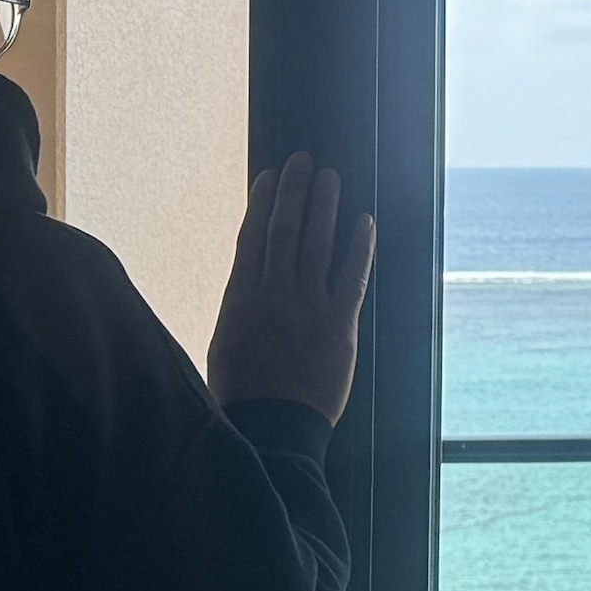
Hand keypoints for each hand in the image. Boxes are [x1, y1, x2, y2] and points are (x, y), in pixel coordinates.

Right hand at [208, 155, 376, 423]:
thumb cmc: (241, 394)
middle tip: (304, 160)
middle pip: (285, 232)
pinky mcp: (340, 327)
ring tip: (330, 178)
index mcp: (240, 299)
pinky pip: (352, 278)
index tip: (270, 176)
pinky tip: (365, 222)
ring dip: (324, 208)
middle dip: (294, 192)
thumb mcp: (224, 344)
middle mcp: (274, 296)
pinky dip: (359, 248)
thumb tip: (249, 280)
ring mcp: (308, 309)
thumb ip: (240, 306)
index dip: (263, 204)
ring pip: (317, 246)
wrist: (271, 430)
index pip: (252, 239)